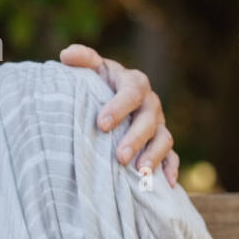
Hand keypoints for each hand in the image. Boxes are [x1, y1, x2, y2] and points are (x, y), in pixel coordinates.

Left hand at [58, 43, 178, 187]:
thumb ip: (83, 60)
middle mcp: (150, 104)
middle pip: (149, 120)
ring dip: (154, 156)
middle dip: (135, 138)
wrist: (111, 100)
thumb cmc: (99, 85)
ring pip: (163, 138)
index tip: (101, 124)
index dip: (119, 107)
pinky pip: (172, 156)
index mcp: (134, 83)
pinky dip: (171, 168)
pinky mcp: (161, 142)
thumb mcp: (92, 70)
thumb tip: (66, 54)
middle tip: (120, 157)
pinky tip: (165, 183)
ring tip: (140, 172)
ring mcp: (158, 124)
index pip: (132, 92)